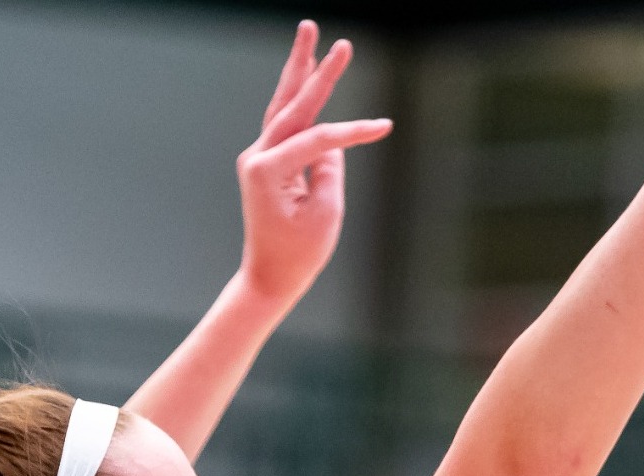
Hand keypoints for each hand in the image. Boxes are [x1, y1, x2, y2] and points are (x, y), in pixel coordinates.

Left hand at [235, 20, 391, 303]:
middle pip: (289, 103)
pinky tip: (309, 75)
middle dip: (309, 68)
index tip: (386, 127)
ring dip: (298, 71)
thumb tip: (332, 140)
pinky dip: (300, 100)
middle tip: (316, 29)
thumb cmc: (299, 253)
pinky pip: (287, 124)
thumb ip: (330, 168)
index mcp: (268, 171)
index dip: (354, 132)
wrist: (269, 279)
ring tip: (308, 34)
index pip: (319, 139)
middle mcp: (257, 156)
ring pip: (283, 105)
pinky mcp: (267, 162)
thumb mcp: (326, 212)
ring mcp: (258, 157)